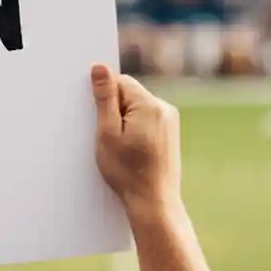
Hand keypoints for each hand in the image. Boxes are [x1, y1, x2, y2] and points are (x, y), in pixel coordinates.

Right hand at [89, 64, 180, 219]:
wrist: (154, 202)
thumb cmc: (127, 172)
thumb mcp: (107, 133)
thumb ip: (105, 98)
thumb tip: (100, 68)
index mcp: (150, 105)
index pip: (121, 82)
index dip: (105, 99)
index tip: (100, 121)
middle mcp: (165, 108)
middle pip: (130, 95)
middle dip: (115, 111)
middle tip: (109, 138)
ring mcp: (170, 121)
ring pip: (138, 108)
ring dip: (125, 122)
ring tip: (122, 149)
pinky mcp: (170, 133)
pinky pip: (147, 120)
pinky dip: (136, 131)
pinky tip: (132, 152)